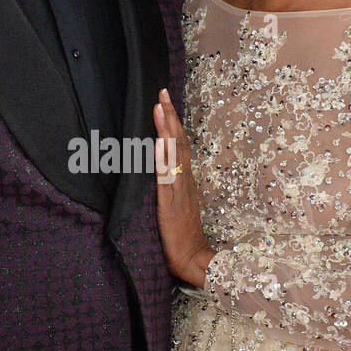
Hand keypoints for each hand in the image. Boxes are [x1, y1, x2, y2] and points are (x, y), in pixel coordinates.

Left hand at [153, 89, 214, 287]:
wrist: (193, 258)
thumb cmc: (182, 235)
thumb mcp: (175, 204)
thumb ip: (170, 185)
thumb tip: (159, 164)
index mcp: (184, 179)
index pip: (178, 144)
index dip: (171, 122)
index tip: (163, 100)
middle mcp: (183, 179)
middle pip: (178, 141)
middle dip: (169, 116)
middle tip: (161, 92)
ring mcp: (178, 189)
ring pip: (174, 154)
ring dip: (166, 130)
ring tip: (159, 107)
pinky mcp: (170, 203)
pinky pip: (167, 178)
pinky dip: (163, 159)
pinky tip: (158, 144)